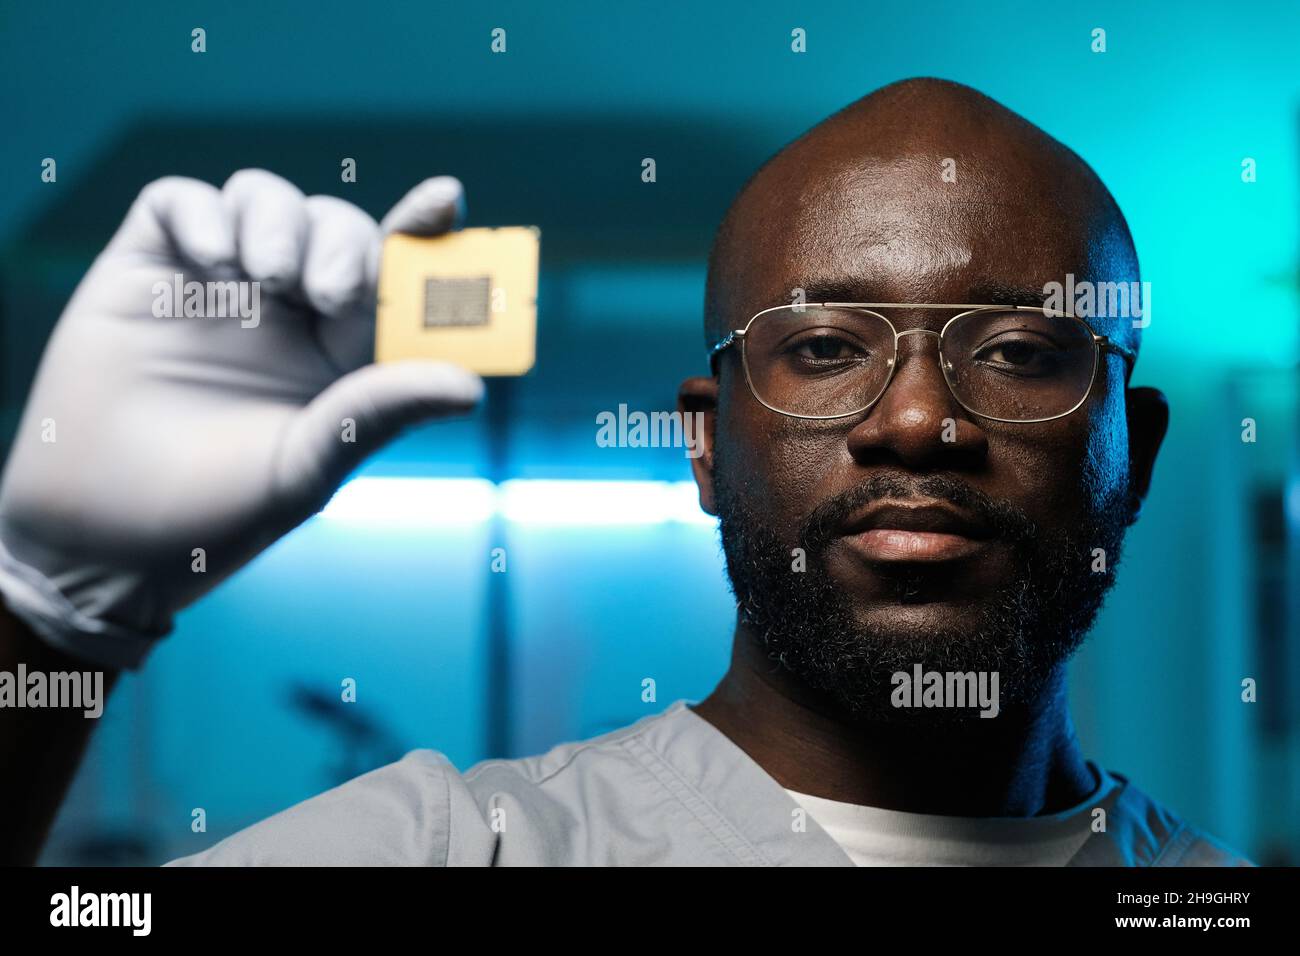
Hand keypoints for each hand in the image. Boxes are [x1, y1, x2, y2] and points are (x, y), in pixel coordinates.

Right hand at [0, 169, 483, 667]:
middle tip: (329, 293)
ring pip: (264, 198)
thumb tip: (472, 385)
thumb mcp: (311, 465)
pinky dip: (203, 213)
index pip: (391, 277)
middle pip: (333, 227)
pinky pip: (179, 200)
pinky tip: (212, 262)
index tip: (448, 201)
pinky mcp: (146, 270)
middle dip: (343, 242)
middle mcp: (284, 311)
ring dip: (278, 221)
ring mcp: (216, 285)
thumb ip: (383, 411)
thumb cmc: (219, 512)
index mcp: (339, 353)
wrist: (106, 538)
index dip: (421, 232)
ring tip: (266, 278)